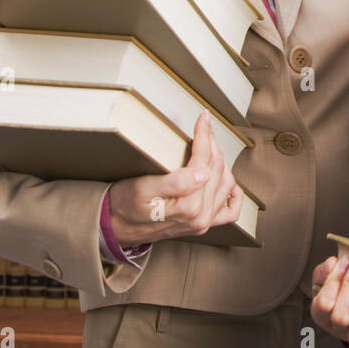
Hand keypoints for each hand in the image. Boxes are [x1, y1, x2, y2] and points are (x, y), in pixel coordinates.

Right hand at [107, 111, 243, 244]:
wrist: (115, 228)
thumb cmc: (124, 205)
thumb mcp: (142, 188)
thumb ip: (175, 183)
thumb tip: (203, 174)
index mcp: (187, 206)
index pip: (203, 161)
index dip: (204, 136)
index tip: (203, 119)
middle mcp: (200, 216)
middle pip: (216, 170)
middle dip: (212, 144)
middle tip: (205, 127)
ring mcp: (203, 222)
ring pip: (225, 183)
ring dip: (221, 161)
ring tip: (210, 145)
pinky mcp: (202, 224)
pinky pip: (229, 211)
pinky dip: (233, 194)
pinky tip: (228, 180)